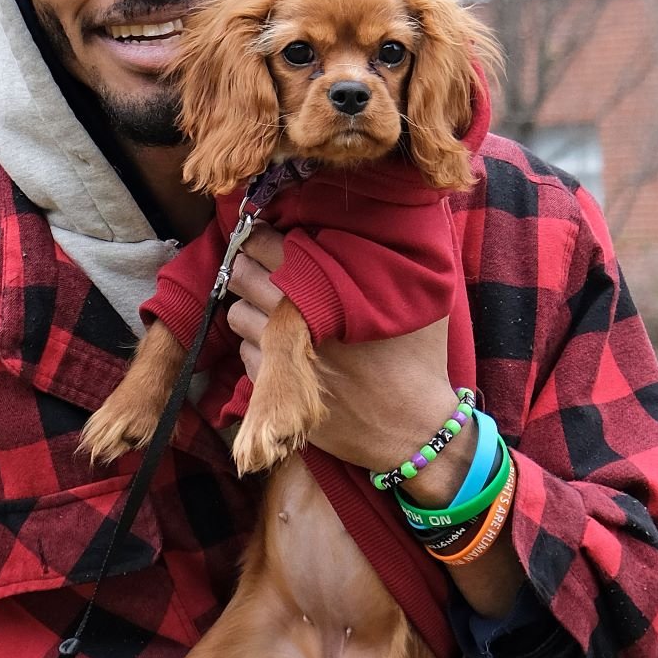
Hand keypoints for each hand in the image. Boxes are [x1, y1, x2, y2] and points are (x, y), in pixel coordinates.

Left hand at [225, 230, 458, 472]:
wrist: (412, 429)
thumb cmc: (420, 362)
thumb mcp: (420, 300)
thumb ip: (391, 260)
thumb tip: (374, 228)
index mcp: (328, 288)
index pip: (270, 246)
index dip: (261, 238)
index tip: (265, 238)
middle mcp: (297, 318)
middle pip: (242, 276)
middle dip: (245, 267)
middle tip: (259, 268)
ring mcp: (282, 355)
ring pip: (237, 315)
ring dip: (248, 308)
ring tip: (270, 310)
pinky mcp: (274, 388)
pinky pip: (245, 354)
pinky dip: (256, 346)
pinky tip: (281, 347)